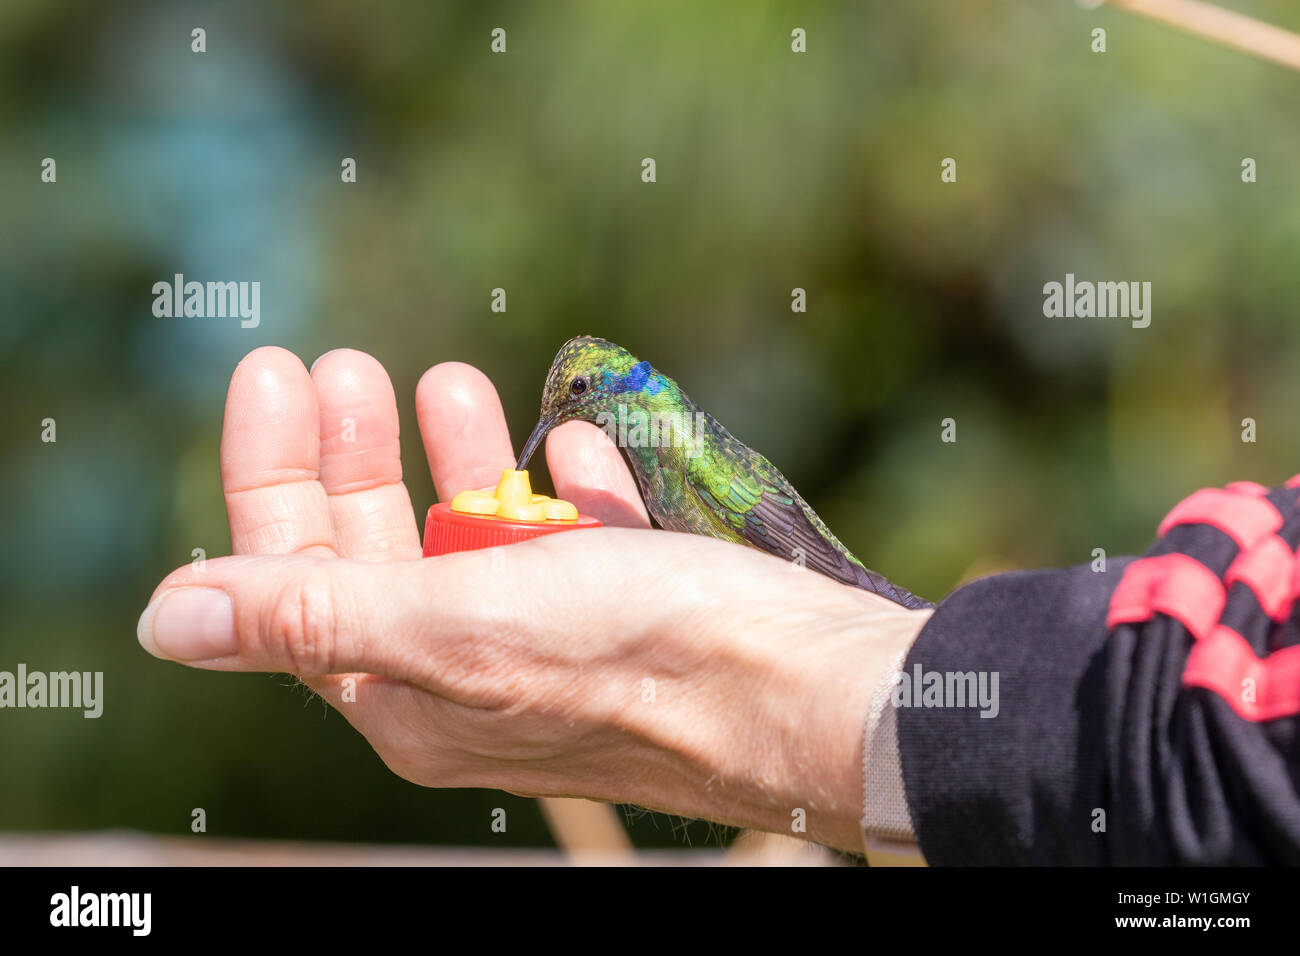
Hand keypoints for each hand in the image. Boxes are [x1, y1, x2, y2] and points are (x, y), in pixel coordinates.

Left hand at [137, 347, 929, 851]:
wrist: (812, 691)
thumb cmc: (639, 657)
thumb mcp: (460, 625)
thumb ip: (313, 617)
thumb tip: (163, 622)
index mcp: (409, 690)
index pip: (296, 578)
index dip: (271, 473)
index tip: (277, 368)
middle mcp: (471, 676)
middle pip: (381, 554)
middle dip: (356, 458)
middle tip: (346, 364)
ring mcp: (553, 646)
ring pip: (480, 541)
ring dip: (460, 461)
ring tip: (447, 381)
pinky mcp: (629, 619)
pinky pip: (575, 545)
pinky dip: (562, 491)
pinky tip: (575, 440)